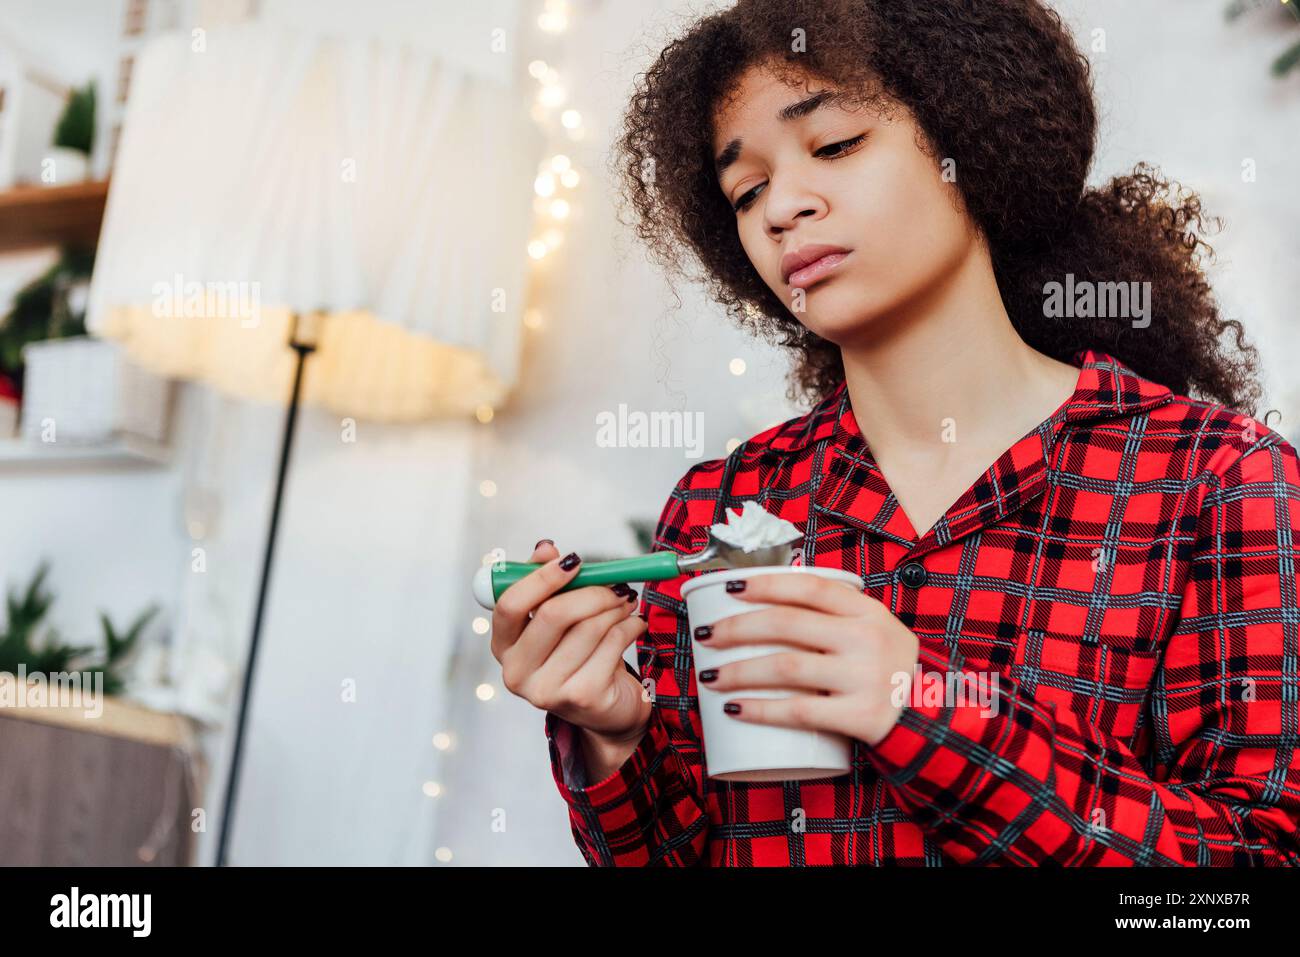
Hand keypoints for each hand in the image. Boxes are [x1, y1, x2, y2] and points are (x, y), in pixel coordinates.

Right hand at [491, 540, 651, 741]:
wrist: (606, 710)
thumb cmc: (577, 656)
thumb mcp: (557, 619)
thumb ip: (546, 583)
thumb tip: (545, 548)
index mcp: (503, 646)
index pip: (510, 605)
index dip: (542, 578)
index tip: (573, 561)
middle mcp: (516, 673)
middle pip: (553, 614)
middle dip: (592, 592)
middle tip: (615, 584)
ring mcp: (547, 690)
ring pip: (589, 627)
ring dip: (616, 607)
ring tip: (626, 603)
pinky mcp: (582, 698)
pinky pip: (612, 644)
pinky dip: (630, 626)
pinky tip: (634, 625)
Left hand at [696, 572, 919, 746]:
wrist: (933, 713)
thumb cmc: (889, 666)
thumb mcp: (875, 626)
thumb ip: (835, 610)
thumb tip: (771, 588)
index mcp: (866, 610)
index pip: (809, 587)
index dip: (765, 584)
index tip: (729, 587)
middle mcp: (866, 639)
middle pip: (787, 624)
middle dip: (736, 627)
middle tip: (706, 635)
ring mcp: (865, 677)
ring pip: (785, 667)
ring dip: (738, 671)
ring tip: (710, 676)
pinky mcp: (862, 716)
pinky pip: (799, 712)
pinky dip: (761, 710)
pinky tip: (735, 709)